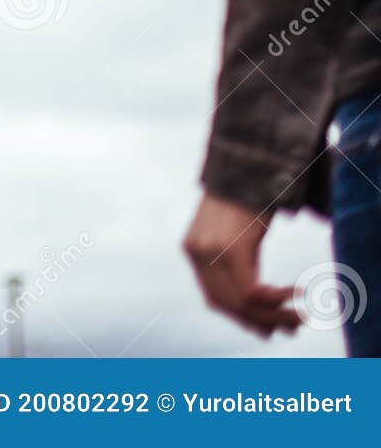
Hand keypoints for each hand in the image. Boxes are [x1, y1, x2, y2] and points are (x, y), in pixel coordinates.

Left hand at [182, 193, 299, 337]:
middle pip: (227, 304)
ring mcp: (211, 251)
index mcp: (192, 250)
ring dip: (273, 315)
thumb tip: (257, 299)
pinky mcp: (232, 247)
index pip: (215, 299)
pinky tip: (296, 294)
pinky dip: (277, 299)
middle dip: (260, 322)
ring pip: (241, 302)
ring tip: (299, 318)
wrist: (249, 161)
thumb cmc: (246, 196)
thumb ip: (238, 262)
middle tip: (290, 328)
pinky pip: (252, 290)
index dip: (243, 318)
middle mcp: (196, 252)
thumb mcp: (235, 232)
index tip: (267, 330)